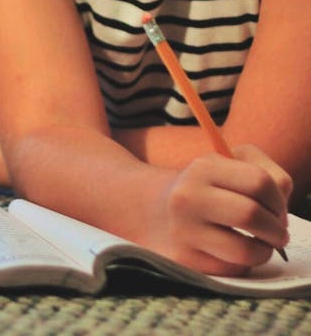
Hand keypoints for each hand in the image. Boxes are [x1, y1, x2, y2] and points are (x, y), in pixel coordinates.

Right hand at [151, 146, 291, 274]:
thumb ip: (265, 172)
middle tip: (278, 232)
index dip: (278, 199)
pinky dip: (242, 263)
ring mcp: (183, 231)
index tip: (278, 208)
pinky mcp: (183, 261)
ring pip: (245, 251)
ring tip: (261, 244)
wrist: (152, 208)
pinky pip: (231, 269)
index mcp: (202, 168)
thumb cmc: (204, 186)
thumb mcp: (226, 163)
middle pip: (252, 215)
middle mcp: (188, 197)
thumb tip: (280, 212)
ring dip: (264, 251)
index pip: (259, 182)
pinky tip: (234, 251)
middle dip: (276, 229)